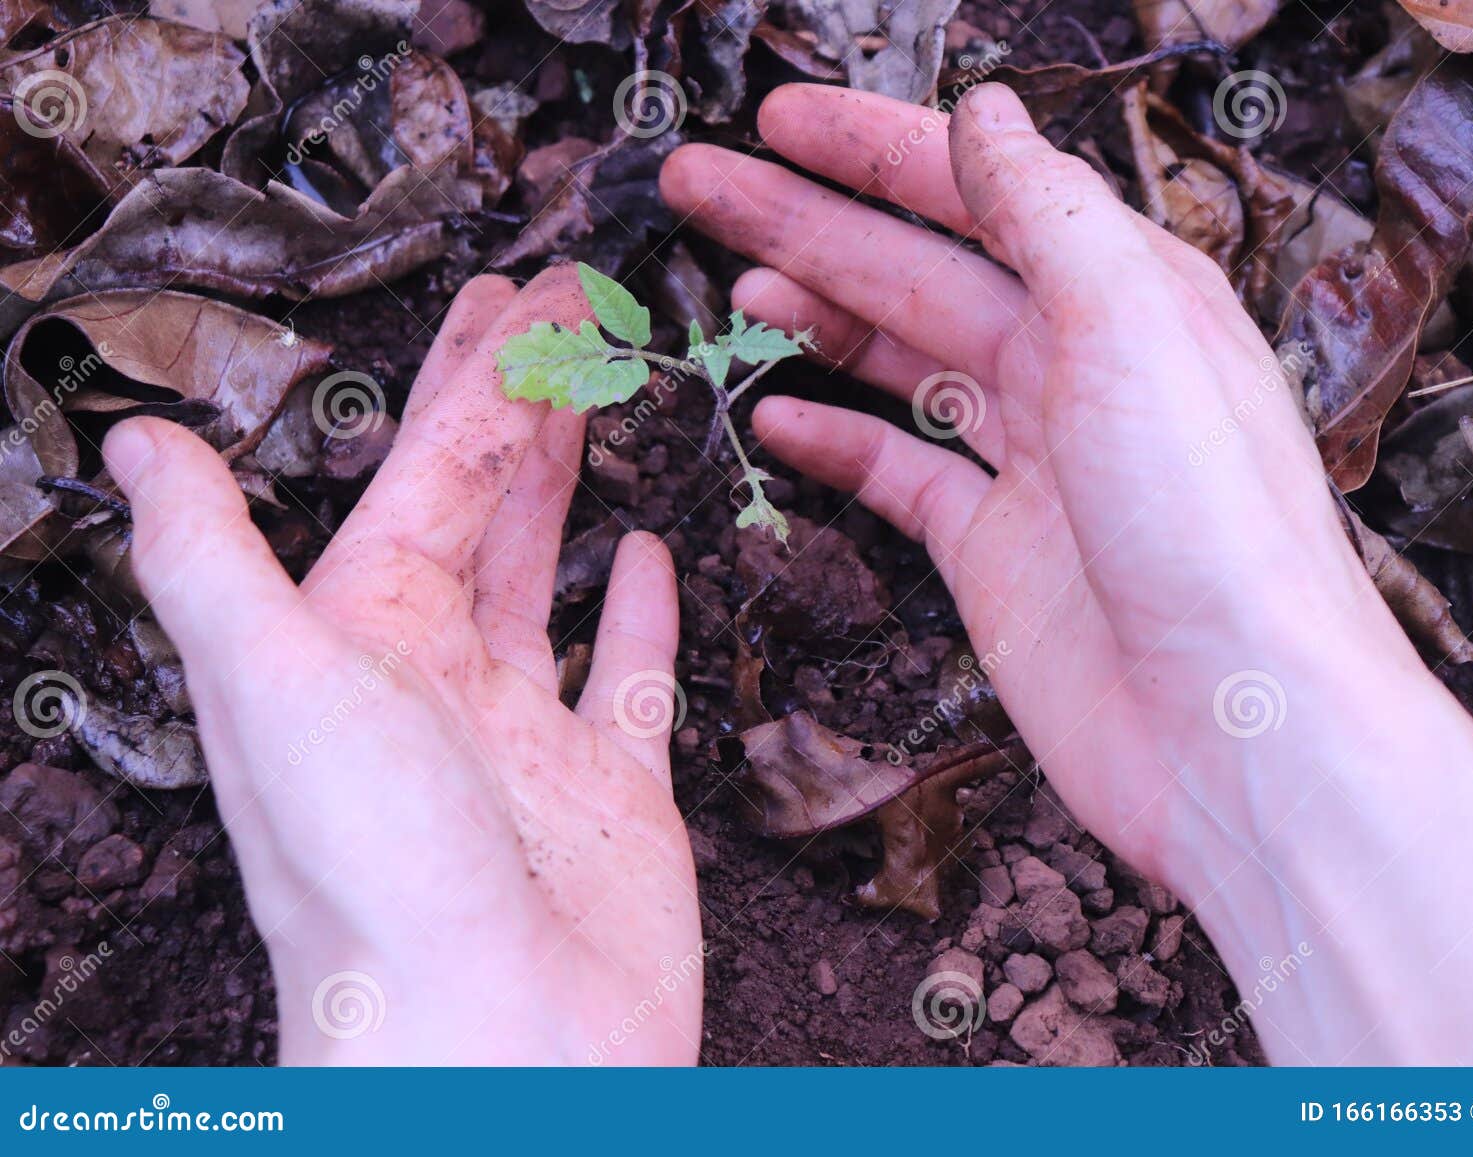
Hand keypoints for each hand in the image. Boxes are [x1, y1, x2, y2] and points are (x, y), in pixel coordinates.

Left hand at [102, 268, 701, 1064]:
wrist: (497, 1054)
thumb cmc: (378, 884)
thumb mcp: (273, 692)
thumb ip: (209, 560)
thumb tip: (131, 448)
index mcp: (364, 641)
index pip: (429, 476)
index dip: (481, 378)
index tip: (529, 296)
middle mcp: (442, 680)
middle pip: (487, 508)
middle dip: (524, 402)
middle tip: (568, 309)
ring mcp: (532, 736)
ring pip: (550, 577)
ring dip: (569, 485)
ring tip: (597, 397)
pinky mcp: (615, 796)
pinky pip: (632, 684)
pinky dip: (643, 618)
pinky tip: (651, 555)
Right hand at [663, 84, 1472, 1062]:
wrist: (1233, 727)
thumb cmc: (1213, 528)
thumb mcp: (1135, 329)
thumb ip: (1050, 213)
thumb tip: (985, 109)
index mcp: (1125, 296)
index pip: (979, 190)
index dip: (874, 148)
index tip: (780, 118)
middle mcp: (1078, 370)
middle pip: (917, 269)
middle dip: (807, 220)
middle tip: (700, 183)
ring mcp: (1033, 465)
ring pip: (903, 363)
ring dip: (817, 317)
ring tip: (733, 284)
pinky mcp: (996, 555)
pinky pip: (901, 475)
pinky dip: (837, 442)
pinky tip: (777, 416)